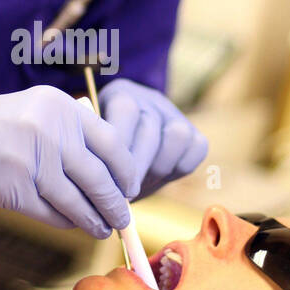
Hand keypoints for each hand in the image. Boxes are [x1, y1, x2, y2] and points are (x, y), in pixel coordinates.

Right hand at [0, 85, 139, 237]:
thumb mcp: (34, 113)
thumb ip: (69, 135)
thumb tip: (111, 175)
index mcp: (59, 107)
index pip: (111, 142)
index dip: (126, 171)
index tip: (131, 188)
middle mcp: (49, 129)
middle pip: (99, 177)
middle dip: (115, 204)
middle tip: (123, 218)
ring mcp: (29, 159)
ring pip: (77, 201)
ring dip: (93, 220)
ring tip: (102, 228)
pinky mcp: (12, 188)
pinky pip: (51, 214)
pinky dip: (66, 222)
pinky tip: (72, 224)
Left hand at [96, 78, 207, 198]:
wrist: (127, 146)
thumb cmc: (103, 150)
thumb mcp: (93, 145)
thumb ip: (96, 154)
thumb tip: (100, 185)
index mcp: (121, 94)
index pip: (126, 110)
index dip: (119, 147)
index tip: (108, 178)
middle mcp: (151, 100)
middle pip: (150, 129)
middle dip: (136, 168)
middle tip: (123, 194)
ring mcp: (175, 115)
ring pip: (177, 136)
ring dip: (158, 168)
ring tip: (141, 187)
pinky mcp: (195, 134)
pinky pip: (196, 150)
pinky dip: (178, 169)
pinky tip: (156, 180)